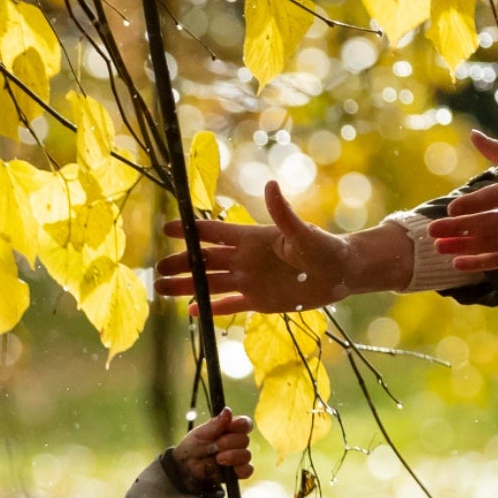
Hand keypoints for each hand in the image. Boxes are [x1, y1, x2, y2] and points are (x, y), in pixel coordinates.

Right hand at [157, 183, 410, 314]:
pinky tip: (192, 311)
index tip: (167, 228)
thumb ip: (283, 213)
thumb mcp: (302, 232)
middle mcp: (245, 259)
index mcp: (251, 238)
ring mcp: (249, 280)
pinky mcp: (258, 301)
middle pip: (204, 261)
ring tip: (161, 289)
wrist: (341, 274)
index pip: (213, 233)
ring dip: (186, 286)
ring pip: (210, 283)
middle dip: (180, 263)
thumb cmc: (324, 247)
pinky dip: (211, 308)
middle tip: (156, 268)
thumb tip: (269, 186)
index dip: (190, 230)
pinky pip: (229, 305)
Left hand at [171, 409, 254, 488]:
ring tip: (218, 458)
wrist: (185, 467)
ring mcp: (238, 458)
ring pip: (246, 455)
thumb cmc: (192, 447)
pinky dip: (239, 469)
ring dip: (232, 455)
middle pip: (245, 439)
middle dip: (229, 442)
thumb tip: (228, 410)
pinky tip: (227, 466)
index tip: (229, 427)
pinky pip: (247, 470)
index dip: (240, 425)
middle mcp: (236, 443)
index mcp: (229, 430)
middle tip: (216, 445)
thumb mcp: (200, 434)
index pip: (245, 424)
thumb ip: (215, 424)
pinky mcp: (237, 472)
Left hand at [425, 131, 497, 272]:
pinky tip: (457, 263)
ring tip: (438, 246)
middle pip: (486, 223)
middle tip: (432, 230)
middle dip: (457, 228)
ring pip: (489, 243)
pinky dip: (478, 263)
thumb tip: (473, 135)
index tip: (451, 207)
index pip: (494, 198)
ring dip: (462, 247)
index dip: (472, 204)